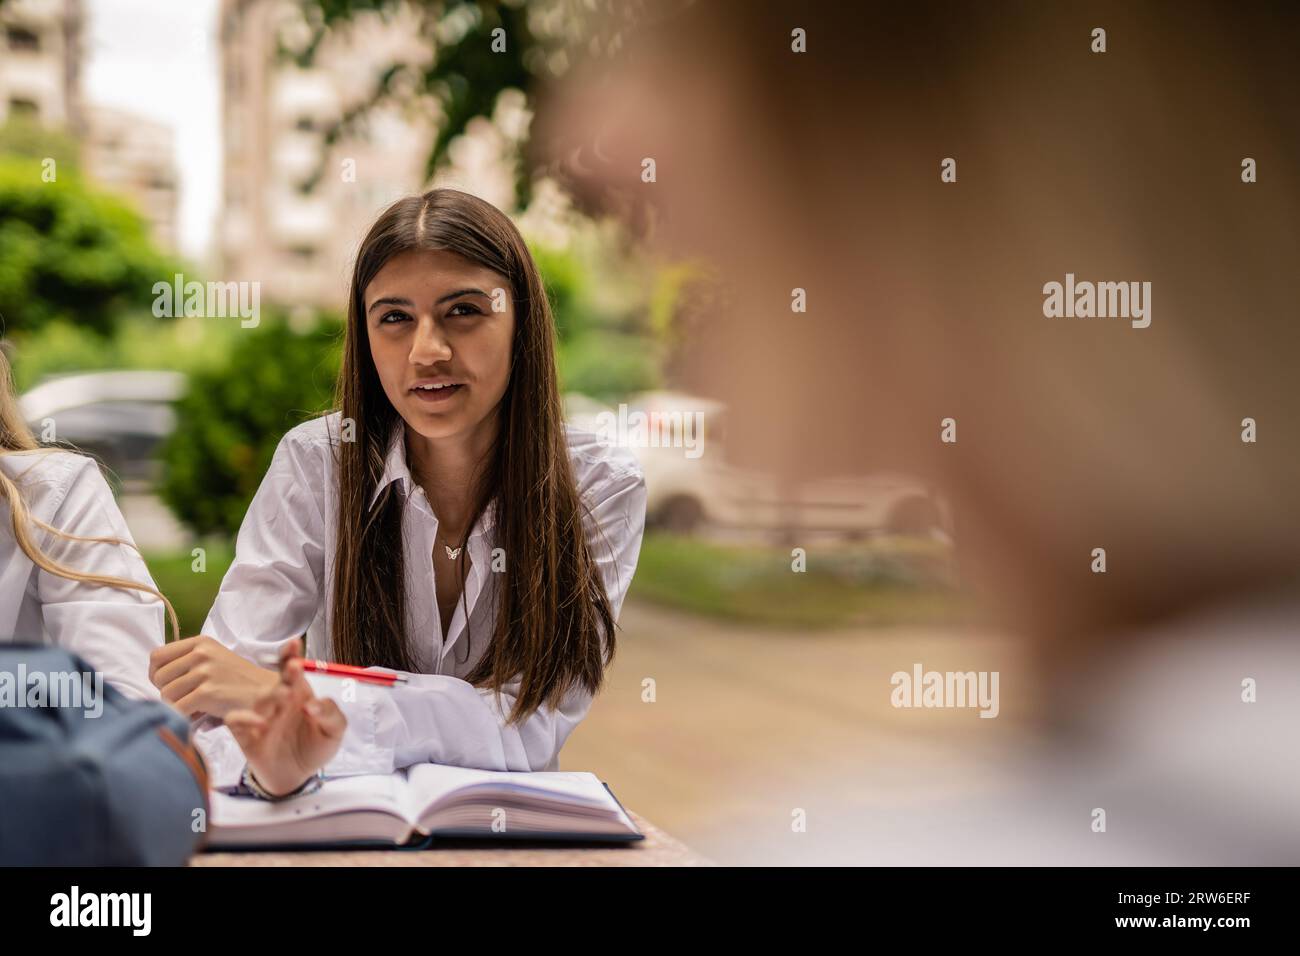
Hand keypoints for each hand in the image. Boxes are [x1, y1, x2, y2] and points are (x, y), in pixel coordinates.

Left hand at [150, 635, 279, 717]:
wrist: (266, 693)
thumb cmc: (237, 680)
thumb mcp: (214, 658)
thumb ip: (187, 660)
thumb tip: (154, 676)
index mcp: (201, 642)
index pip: (157, 656)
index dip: (157, 673)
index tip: (168, 684)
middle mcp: (201, 653)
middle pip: (159, 677)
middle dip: (167, 692)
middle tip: (185, 698)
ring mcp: (205, 672)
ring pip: (166, 694)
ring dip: (176, 705)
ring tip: (195, 706)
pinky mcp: (208, 692)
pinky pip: (178, 708)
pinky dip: (184, 716)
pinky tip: (197, 715)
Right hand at [223, 639, 346, 796]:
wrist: (295, 778)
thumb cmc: (315, 748)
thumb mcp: (333, 731)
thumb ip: (331, 714)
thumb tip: (313, 703)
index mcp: (298, 692)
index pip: (292, 668)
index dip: (291, 654)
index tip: (294, 643)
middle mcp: (277, 699)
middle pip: (276, 679)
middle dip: (286, 672)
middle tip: (295, 668)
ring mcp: (260, 714)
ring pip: (258, 697)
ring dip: (271, 695)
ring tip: (286, 698)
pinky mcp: (244, 733)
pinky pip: (236, 718)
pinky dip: (246, 717)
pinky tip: (262, 723)